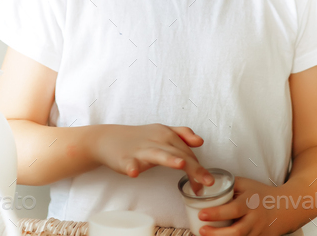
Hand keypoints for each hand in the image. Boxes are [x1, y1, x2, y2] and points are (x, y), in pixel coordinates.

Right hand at [92, 123, 215, 194]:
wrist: (108, 138)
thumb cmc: (139, 138)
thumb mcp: (161, 132)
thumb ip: (181, 135)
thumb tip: (200, 141)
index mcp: (166, 134)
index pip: (187, 153)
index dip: (198, 169)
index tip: (206, 184)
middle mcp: (156, 140)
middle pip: (179, 154)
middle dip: (194, 168)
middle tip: (208, 183)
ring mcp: (141, 150)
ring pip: (158, 154)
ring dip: (169, 159)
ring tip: (180, 164)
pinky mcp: (125, 159)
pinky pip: (129, 164)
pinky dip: (132, 168)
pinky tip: (134, 173)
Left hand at [197, 176, 288, 235]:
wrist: (283, 208)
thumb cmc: (260, 194)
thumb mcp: (245, 184)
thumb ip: (228, 185)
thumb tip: (207, 183)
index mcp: (250, 203)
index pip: (233, 209)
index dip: (217, 213)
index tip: (202, 214)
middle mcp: (254, 220)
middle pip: (236, 231)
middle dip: (217, 234)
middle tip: (201, 230)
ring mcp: (257, 232)